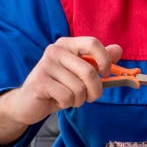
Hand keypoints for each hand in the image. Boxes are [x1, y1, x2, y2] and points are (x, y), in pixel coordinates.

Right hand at [0, 37, 122, 145]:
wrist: (28, 103)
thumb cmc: (60, 86)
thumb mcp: (81, 72)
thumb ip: (99, 61)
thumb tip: (118, 50)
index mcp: (67, 44)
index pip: (93, 43)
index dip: (105, 60)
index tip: (106, 73)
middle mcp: (55, 50)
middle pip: (89, 70)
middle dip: (95, 90)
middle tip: (91, 97)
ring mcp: (45, 65)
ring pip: (79, 87)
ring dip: (79, 99)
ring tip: (69, 98)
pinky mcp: (39, 82)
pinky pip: (67, 96)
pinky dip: (67, 103)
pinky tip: (57, 100)